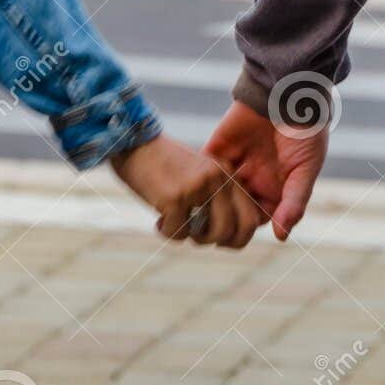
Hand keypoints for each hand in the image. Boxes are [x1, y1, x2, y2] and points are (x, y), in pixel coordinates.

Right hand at [111, 134, 262, 249]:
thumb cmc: (163, 166)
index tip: (219, 241)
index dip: (239, 239)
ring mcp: (197, 188)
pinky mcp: (174, 197)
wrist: (133, 143)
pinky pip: (179, 233)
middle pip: (231, 231)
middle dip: (211, 242)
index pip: (251, 219)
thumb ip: (217, 198)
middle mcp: (217, 179)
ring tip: (175, 225)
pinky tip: (158, 220)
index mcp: (227, 174)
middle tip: (193, 234)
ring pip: (207, 236)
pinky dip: (167, 233)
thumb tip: (227, 237)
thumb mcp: (200, 176)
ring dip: (189, 238)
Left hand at [205, 101, 328, 240]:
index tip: (232, 236)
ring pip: (213, 193)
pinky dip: (195, 178)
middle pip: (230, 210)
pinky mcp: (217, 148)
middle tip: (206, 230)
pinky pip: (202, 169)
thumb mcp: (305, 170)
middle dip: (219, 219)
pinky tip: (192, 188)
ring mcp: (234, 165)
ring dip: (204, 202)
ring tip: (197, 213)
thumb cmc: (306, 132)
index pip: (255, 219)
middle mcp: (253, 181)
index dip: (244, 228)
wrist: (288, 91)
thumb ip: (294, 203)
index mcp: (275, 190)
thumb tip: (281, 237)